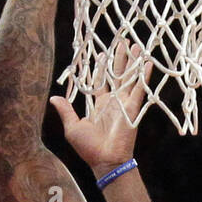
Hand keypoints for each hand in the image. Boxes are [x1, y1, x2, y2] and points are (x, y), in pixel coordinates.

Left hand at [51, 43, 150, 172]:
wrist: (105, 160)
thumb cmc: (88, 148)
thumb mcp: (72, 127)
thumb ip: (66, 110)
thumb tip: (53, 98)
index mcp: (99, 104)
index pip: (101, 80)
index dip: (101, 67)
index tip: (102, 52)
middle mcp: (113, 101)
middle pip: (117, 74)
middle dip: (120, 58)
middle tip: (123, 40)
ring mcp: (124, 103)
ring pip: (129, 77)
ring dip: (133, 61)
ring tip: (136, 45)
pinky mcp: (133, 107)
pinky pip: (139, 88)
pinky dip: (144, 75)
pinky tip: (147, 62)